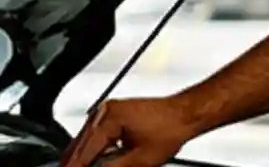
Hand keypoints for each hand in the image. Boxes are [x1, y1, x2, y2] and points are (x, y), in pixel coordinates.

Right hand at [60, 96, 199, 166]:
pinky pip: (95, 137)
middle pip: (79, 146)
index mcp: (108, 119)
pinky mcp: (113, 116)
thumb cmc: (171, 128)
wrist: (186, 114)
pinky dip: (92, 152)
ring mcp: (108, 112)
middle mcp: (104, 112)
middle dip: (76, 163)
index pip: (83, 153)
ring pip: (85, 142)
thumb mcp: (140, 160)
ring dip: (83, 159)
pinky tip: (95, 161)